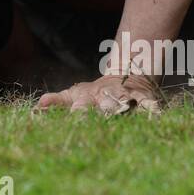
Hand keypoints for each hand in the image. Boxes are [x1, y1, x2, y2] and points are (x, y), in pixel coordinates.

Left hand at [38, 71, 161, 114]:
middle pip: (105, 104)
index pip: (82, 107)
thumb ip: (56, 101)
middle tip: (103, 119)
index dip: (79, 114)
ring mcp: (127, 96)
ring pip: (127, 101)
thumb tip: (36, 107)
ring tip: (127, 114)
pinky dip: (153, 112)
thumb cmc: (94, 94)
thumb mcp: (74, 96)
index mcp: (88, 98)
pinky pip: (151, 106)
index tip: (75, 120)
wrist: (125, 75)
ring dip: (126, 108)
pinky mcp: (146, 99)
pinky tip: (157, 118)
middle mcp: (107, 96)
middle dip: (105, 111)